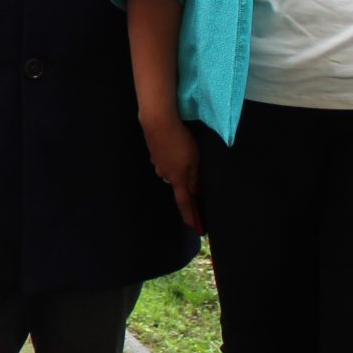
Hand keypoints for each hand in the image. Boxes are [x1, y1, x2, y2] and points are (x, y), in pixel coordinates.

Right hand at [141, 112, 202, 232]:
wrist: (157, 122)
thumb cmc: (180, 141)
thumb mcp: (194, 160)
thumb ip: (194, 178)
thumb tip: (194, 192)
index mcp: (178, 179)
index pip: (185, 203)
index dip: (191, 217)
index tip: (197, 230)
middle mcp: (165, 175)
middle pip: (178, 186)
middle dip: (187, 190)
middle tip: (197, 192)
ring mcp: (158, 164)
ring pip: (172, 173)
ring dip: (179, 170)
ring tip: (186, 158)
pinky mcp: (154, 154)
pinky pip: (166, 162)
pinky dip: (173, 160)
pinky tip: (175, 150)